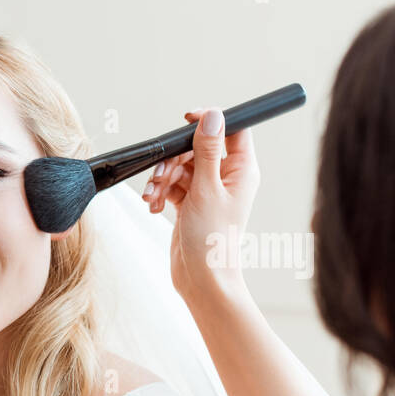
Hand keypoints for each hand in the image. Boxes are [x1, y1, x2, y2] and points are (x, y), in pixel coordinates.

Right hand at [142, 107, 260, 307]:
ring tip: (152, 196)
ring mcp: (208, 192)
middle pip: (198, 149)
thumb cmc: (212, 239)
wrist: (202, 278)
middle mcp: (227, 179)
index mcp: (242, 171)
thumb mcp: (206, 189)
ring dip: (162, 178)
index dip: (210, 121)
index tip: (186, 120)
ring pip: (181, 168)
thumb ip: (207, 151)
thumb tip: (212, 117)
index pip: (232, 130)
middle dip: (174, 159)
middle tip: (161, 175)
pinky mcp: (191, 205)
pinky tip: (154, 206)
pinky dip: (161, 193)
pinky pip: (173, 187)